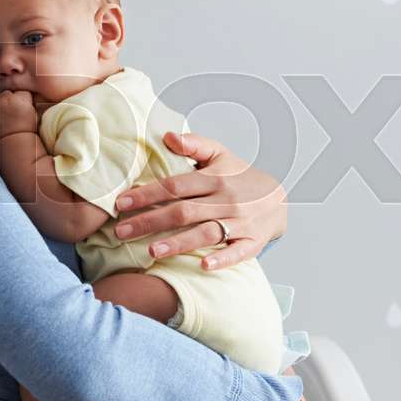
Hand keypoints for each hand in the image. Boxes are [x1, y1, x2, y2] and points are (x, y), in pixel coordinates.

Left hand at [0, 90, 39, 143]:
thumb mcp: (36, 116)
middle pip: (7, 94)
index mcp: (21, 98)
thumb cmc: (28, 133)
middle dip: (8, 101)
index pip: (21, 92)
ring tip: (1, 119)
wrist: (14, 145)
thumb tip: (35, 99)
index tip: (22, 108)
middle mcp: (6, 98)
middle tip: (10, 115)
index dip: (22, 100)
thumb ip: (31, 104)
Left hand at [111, 131, 286, 271]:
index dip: (147, 194)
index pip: (175, 186)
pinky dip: (222, 260)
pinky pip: (238, 253)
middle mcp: (227, 200)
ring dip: (179, 243)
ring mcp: (240, 222)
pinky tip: (202, 265)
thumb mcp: (220, 155)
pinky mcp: (252, 242)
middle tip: (121, 232)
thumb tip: (167, 136)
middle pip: (184, 212)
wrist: (279, 198)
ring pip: (207, 233)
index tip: (121, 203)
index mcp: (215, 178)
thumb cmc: (239, 177)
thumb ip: (194, 145)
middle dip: (151, 222)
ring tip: (152, 251)